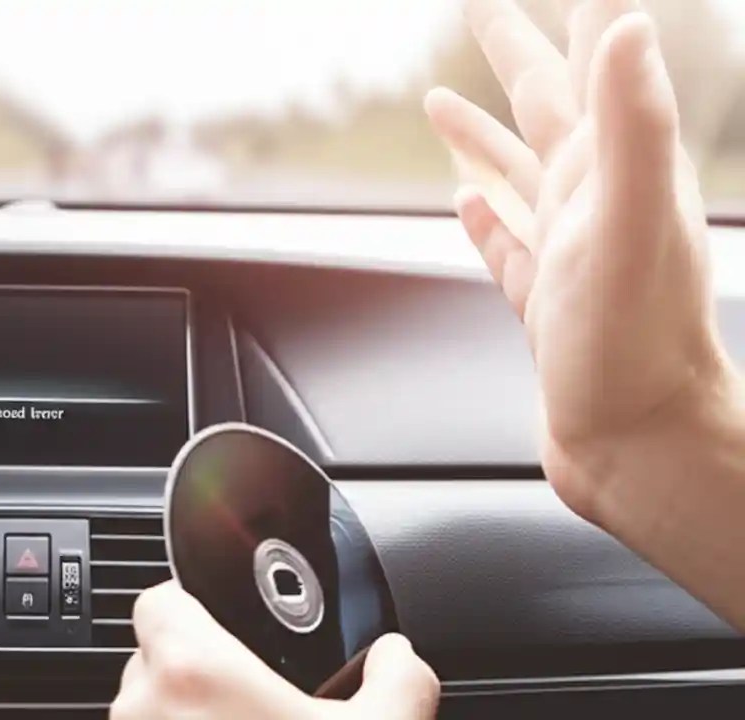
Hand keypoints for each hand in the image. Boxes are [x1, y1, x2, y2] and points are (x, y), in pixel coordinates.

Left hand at [110, 581, 438, 718]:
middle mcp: (143, 711)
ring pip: (150, 715)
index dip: (191, 603)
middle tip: (251, 700)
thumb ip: (399, 680)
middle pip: (156, 660)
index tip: (223, 623)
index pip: (158, 599)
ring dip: (184, 718)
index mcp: (192, 673)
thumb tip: (399, 657)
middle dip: (198, 672)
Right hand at [425, 0, 731, 519]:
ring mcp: (568, 250)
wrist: (640, 445)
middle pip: (544, 106)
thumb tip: (629, 27)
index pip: (592, 65)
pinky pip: (506, 242)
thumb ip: (633, 125)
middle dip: (512, 50)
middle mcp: (594, 201)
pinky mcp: (545, 299)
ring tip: (440, 101)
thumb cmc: (636, 347)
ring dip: (481, 133)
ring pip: (518, 172)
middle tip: (477, 9)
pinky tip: (466, 204)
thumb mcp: (629, 225)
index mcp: (614, 171)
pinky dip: (484, 216)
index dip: (580, 11)